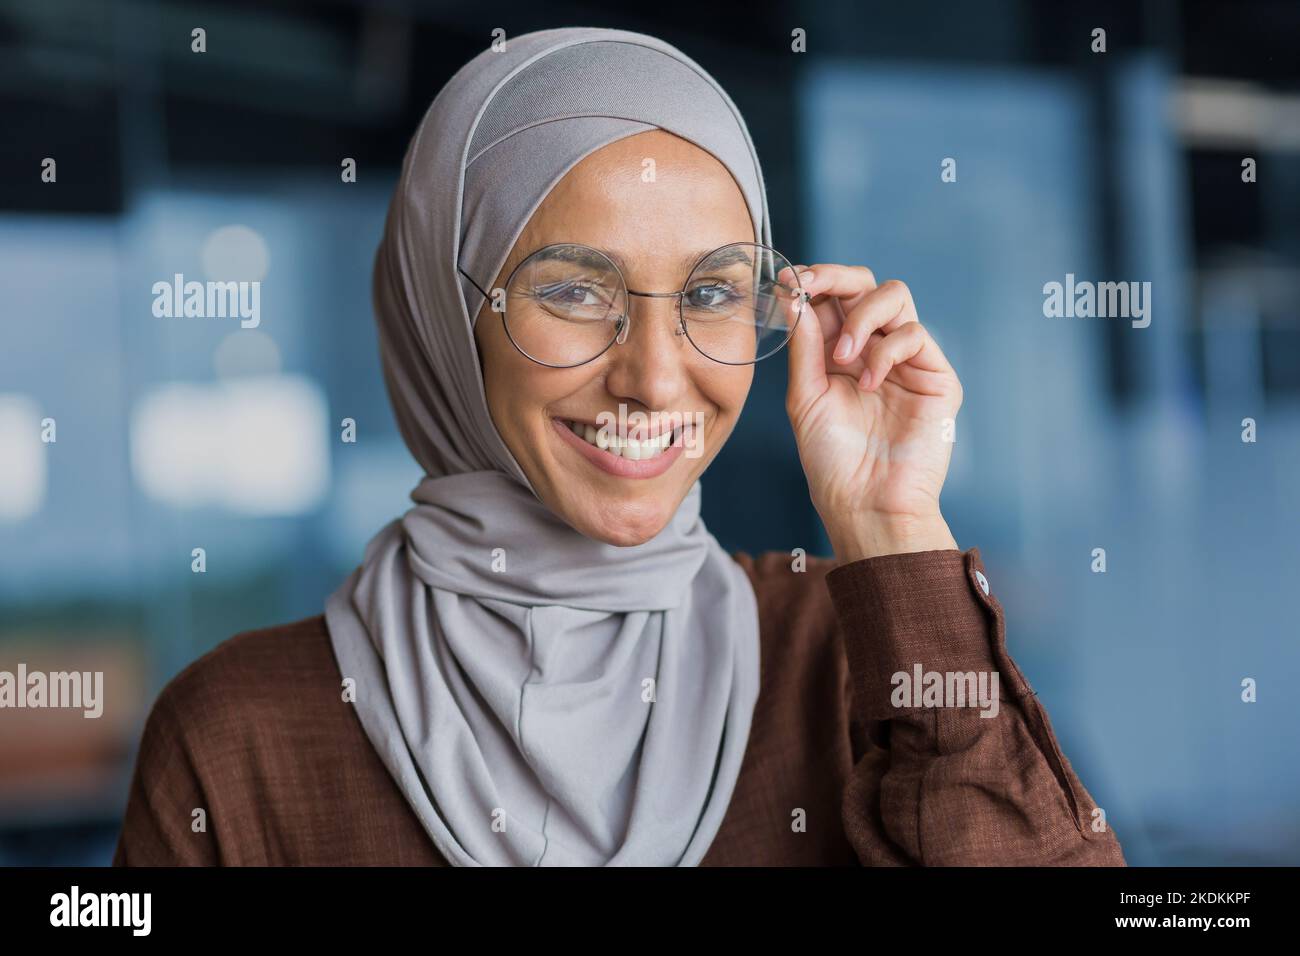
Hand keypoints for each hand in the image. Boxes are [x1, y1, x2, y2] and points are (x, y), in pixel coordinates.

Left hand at [782, 264, 961, 561]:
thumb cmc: (833, 462)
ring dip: (861, 315)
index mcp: (840, 355)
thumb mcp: (805, 398)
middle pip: (867, 285)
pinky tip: (869, 382)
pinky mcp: (936, 376)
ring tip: (843, 357)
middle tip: (811, 287)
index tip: (788, 280)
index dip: (814, 281)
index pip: (834, 299)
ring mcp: (907, 361)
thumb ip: (804, 346)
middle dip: (836, 277)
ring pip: (895, 296)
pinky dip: (885, 350)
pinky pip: (914, 334)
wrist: (866, 504)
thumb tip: (796, 296)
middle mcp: (874, 350)